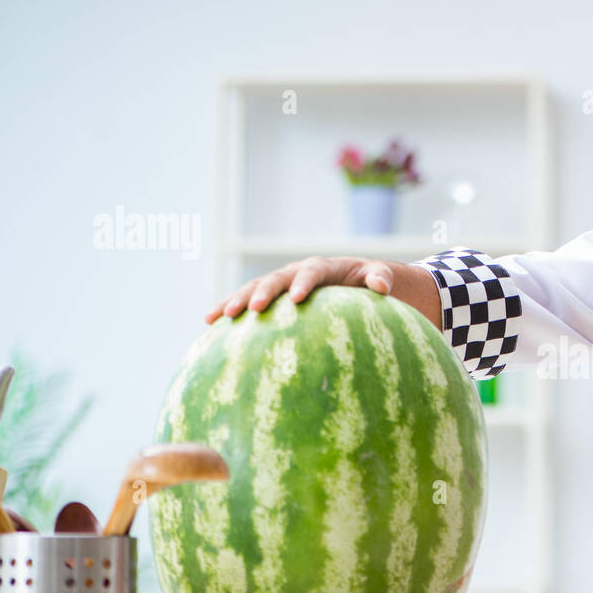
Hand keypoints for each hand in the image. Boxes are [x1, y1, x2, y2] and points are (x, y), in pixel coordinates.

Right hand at [204, 256, 410, 324]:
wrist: (353, 280)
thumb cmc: (368, 281)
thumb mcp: (378, 277)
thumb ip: (381, 277)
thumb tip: (383, 286)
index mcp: (322, 267)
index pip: (311, 271)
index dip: (303, 283)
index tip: (298, 299)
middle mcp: (296, 271)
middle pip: (276, 279)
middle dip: (263, 292)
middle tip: (254, 309)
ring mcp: (280, 283)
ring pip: (254, 288)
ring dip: (237, 300)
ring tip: (220, 316)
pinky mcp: (271, 297)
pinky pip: (248, 302)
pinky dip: (229, 309)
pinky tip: (209, 325)